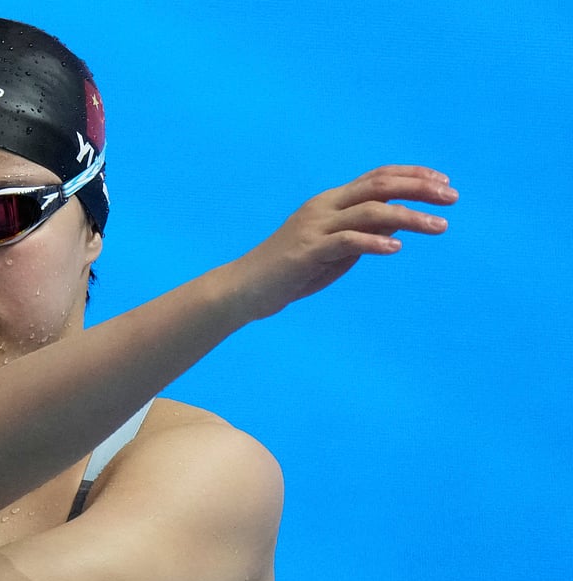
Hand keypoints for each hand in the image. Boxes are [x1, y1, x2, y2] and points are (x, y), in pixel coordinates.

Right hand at [233, 165, 457, 318]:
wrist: (244, 289)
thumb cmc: (289, 272)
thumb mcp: (332, 250)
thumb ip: (359, 235)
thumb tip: (394, 228)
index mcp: (330, 202)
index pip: (377, 177)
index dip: (413, 176)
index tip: (443, 184)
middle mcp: (324, 207)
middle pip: (379, 186)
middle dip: (420, 188)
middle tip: (452, 198)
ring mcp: (314, 227)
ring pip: (371, 211)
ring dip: (410, 217)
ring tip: (440, 226)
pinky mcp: (307, 251)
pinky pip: (347, 241)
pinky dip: (375, 242)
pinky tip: (396, 248)